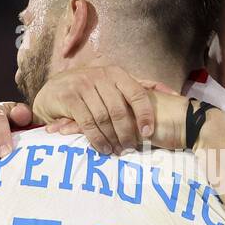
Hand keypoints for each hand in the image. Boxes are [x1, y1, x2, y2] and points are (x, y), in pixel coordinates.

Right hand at [34, 66, 181, 153]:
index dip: (145, 115)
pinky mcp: (69, 97)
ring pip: (104, 118)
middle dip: (127, 132)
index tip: (149, 133)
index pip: (137, 94)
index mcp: (116, 73)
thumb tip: (171, 92)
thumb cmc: (89, 89)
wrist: (53, 89)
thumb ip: (140, 87)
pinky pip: (87, 123)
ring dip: (112, 138)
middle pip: (120, 110)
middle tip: (131, 148)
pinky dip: (97, 139)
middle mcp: (100, 76)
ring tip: (118, 151)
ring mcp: (83, 85)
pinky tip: (103, 148)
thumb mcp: (113, 84)